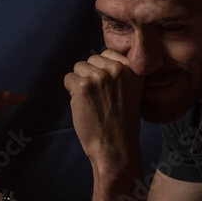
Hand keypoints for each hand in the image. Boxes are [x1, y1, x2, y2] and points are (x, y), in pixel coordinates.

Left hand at [63, 49, 142, 168]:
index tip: (108, 88)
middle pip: (91, 59)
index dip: (103, 69)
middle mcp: (117, 69)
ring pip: (78, 68)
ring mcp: (99, 77)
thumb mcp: (131, 91)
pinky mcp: (82, 86)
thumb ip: (119, 73)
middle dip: (91, 75)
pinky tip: (83, 105)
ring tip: (93, 102)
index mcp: (133, 69)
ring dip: (81, 83)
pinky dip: (71, 91)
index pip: (108, 53)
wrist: (115, 147)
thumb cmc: (122, 122)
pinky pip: (68, 78)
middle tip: (100, 97)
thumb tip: (97, 59)